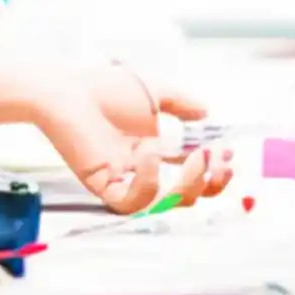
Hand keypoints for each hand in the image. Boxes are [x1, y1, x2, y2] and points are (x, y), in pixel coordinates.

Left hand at [37, 64, 232, 213]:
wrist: (66, 89)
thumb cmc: (102, 88)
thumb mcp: (154, 92)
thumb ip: (181, 104)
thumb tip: (207, 113)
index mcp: (155, 151)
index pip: (191, 173)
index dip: (214, 169)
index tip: (228, 150)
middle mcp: (141, 169)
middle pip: (184, 197)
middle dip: (210, 183)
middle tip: (219, 161)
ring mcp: (123, 179)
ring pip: (163, 205)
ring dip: (188, 185)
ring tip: (195, 156)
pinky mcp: (103, 184)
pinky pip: (132, 202)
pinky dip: (148, 182)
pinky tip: (151, 154)